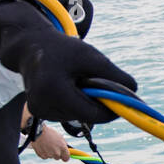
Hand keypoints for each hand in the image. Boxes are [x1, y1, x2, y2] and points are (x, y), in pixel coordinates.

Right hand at [3, 28, 137, 125]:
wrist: (30, 47)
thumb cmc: (61, 49)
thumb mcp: (91, 56)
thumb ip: (114, 75)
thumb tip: (134, 93)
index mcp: (53, 91)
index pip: (92, 113)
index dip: (111, 109)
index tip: (125, 101)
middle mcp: (42, 105)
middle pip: (86, 115)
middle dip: (97, 102)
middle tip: (97, 81)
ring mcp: (39, 111)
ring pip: (78, 116)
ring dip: (86, 102)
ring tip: (77, 79)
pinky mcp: (39, 113)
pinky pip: (68, 113)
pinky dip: (75, 103)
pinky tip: (68, 85)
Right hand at [32, 125, 71, 161]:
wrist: (38, 132)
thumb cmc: (49, 133)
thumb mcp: (59, 137)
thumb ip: (63, 145)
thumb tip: (66, 150)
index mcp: (62, 148)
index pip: (66, 158)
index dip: (65, 156)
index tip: (64, 155)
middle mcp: (56, 153)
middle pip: (58, 158)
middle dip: (56, 153)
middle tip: (53, 147)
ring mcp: (49, 155)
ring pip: (51, 156)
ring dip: (50, 153)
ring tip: (47, 144)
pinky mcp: (42, 156)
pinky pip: (45, 156)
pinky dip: (44, 153)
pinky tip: (42, 146)